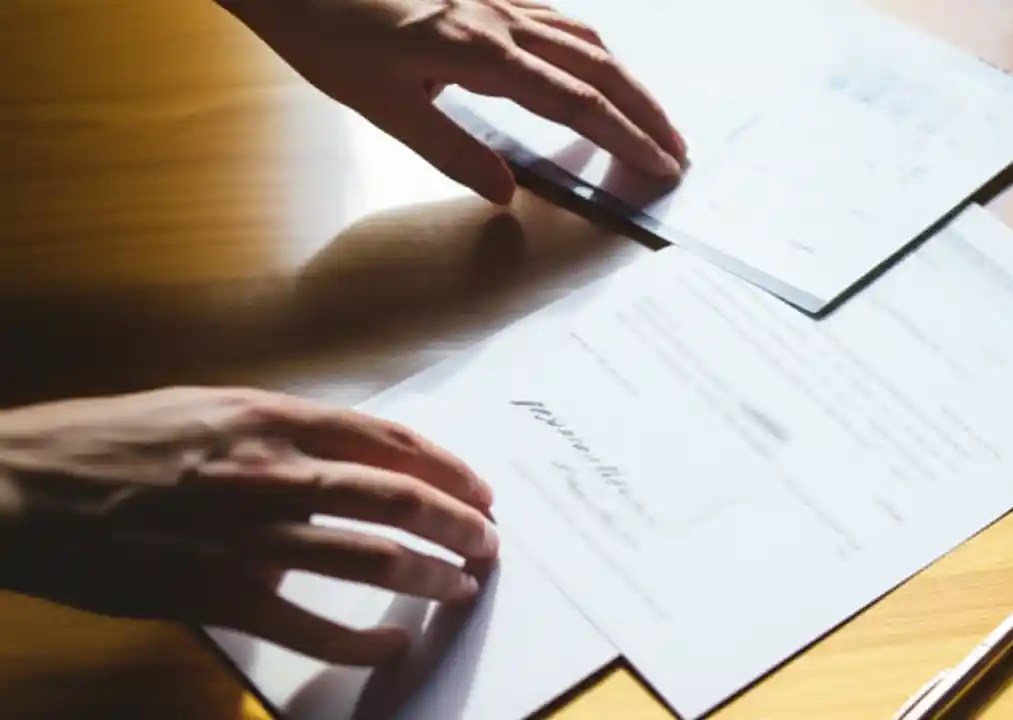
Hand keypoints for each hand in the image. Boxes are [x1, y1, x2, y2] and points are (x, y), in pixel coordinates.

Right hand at [0, 387, 496, 664]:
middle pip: (400, 496)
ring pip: (372, 556)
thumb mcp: (209, 408)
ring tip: (462, 586)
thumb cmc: (114, 441)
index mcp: (272, 417)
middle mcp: (273, 469)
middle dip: (460, 522)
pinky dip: (361, 641)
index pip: (389, 438)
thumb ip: (280, 429)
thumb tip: (345, 455)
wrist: (25, 485)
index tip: (480, 489)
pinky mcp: (217, 593)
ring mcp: (248, 534)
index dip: (448, 466)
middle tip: (489, 542)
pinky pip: (311, 625)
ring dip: (431, 575)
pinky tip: (389, 645)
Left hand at [220, 0, 686, 203]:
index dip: (624, 137)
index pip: (574, 102)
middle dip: (645, 110)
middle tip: (678, 150)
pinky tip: (593, 66)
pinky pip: (555, 17)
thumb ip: (451, 150)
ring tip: (650, 116)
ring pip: (583, 36)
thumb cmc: (326, 36)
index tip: (659, 167)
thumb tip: (507, 192)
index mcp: (480, 52)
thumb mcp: (382, 107)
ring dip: (626, 78)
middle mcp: (499, 18)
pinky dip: (589, 49)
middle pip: (597, 65)